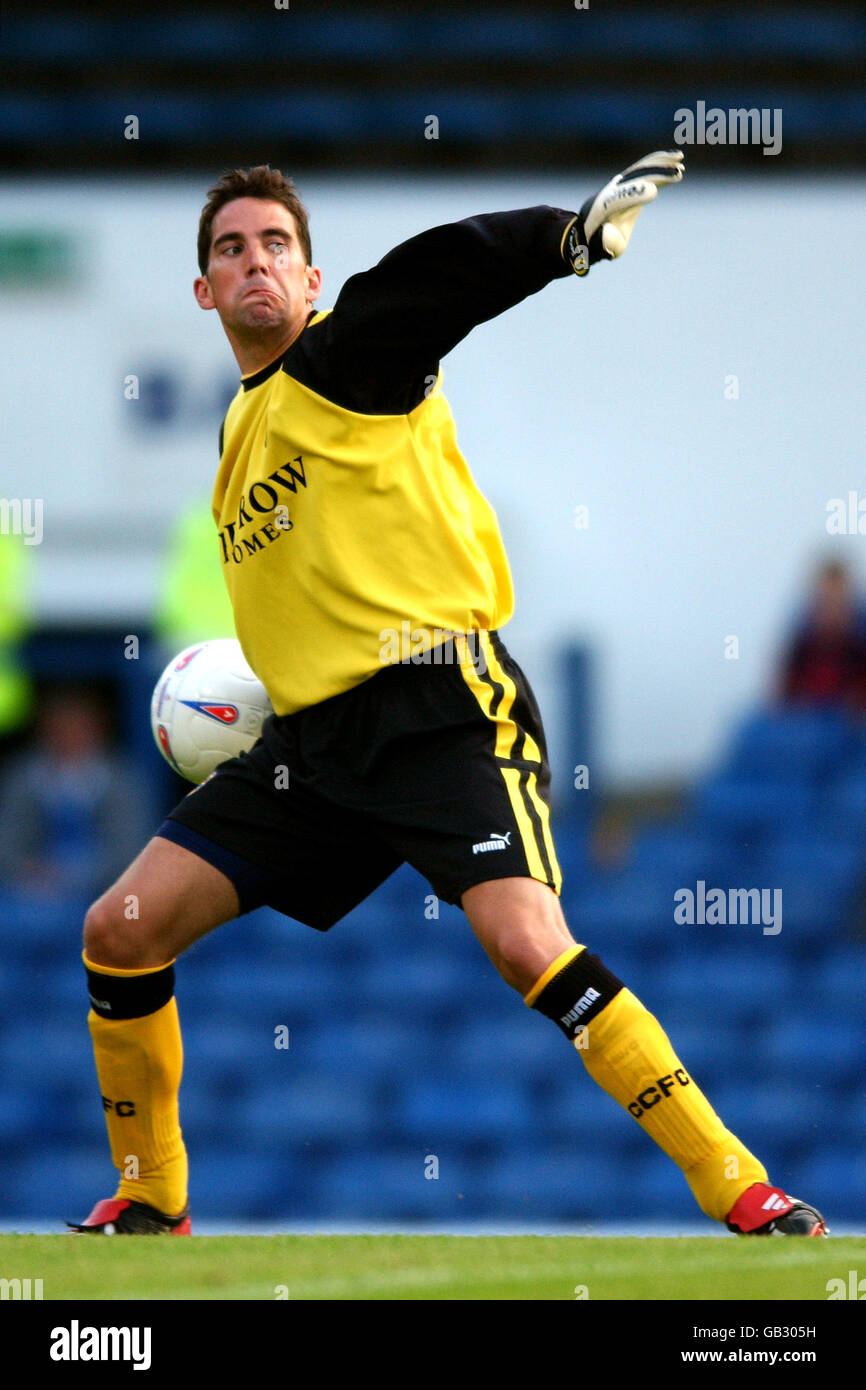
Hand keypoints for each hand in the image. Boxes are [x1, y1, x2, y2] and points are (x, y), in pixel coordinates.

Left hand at [565, 150, 684, 275]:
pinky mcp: (630, 183)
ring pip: (641, 168)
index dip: (634, 194)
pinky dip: (661, 165)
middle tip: (677, 174)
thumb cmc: (597, 242)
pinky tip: (677, 163)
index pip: (618, 197)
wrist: (587, 227)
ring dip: (661, 163)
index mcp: (603, 208)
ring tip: (680, 160)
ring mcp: (620, 184)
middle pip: (634, 176)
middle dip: (655, 173)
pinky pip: (645, 170)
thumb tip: (609, 232)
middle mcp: (611, 191)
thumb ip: (605, 244)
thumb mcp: (599, 250)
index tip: (654, 192)